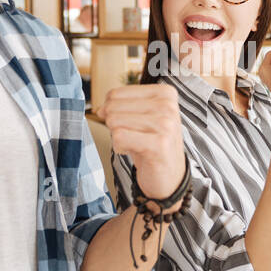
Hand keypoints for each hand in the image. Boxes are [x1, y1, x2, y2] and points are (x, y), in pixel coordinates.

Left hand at [97, 83, 185, 208]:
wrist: (170, 176)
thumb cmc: (153, 145)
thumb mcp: (141, 118)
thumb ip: (121, 106)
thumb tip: (100, 109)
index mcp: (164, 93)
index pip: (116, 94)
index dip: (113, 111)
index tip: (129, 124)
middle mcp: (167, 105)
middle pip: (113, 107)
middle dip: (115, 125)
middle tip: (132, 136)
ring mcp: (165, 124)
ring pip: (114, 122)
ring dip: (119, 138)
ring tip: (136, 144)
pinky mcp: (158, 144)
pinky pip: (119, 138)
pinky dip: (120, 148)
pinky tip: (135, 151)